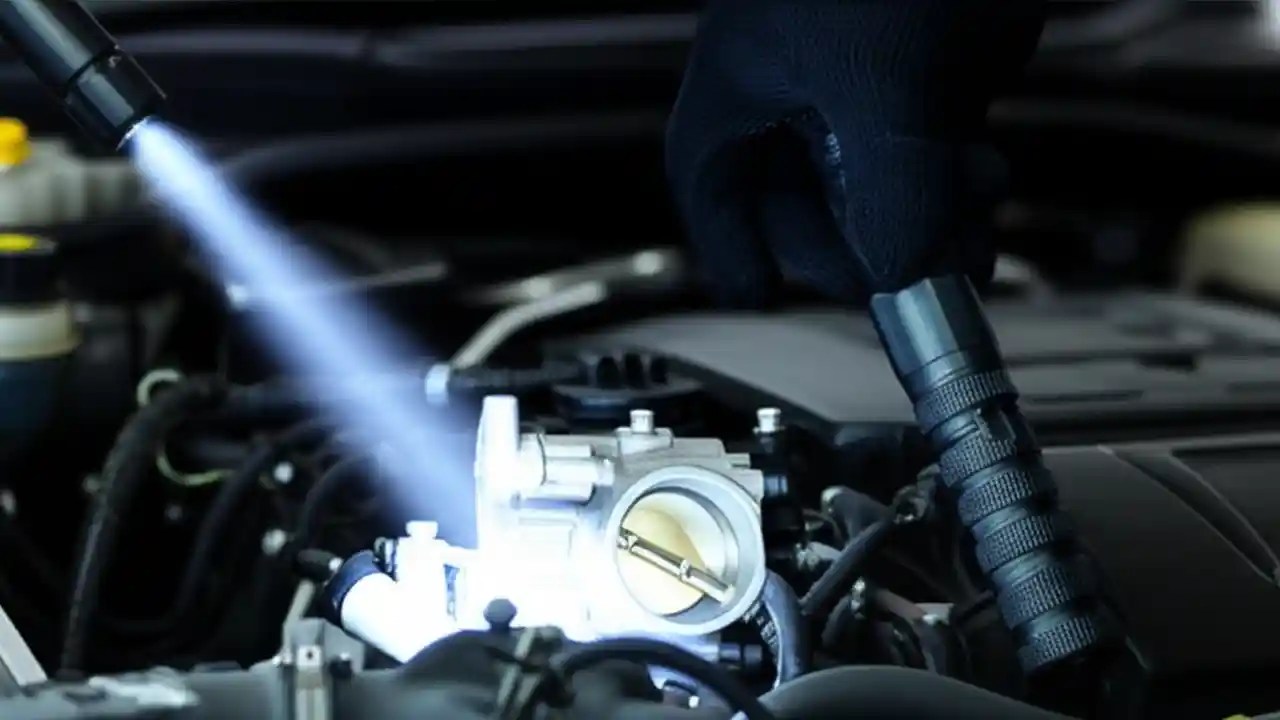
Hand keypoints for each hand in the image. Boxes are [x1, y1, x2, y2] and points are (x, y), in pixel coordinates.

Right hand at [666, 0, 1044, 304]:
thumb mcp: (880, 85)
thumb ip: (889, 194)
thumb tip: (902, 272)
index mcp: (743, 90)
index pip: (714, 188)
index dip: (735, 246)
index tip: (759, 294)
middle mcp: (794, 92)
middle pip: (807, 203)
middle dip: (865, 245)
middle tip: (916, 273)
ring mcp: (863, 82)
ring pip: (880, 180)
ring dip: (926, 212)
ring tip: (970, 210)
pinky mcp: (927, 66)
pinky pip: (933, 142)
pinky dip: (958, 168)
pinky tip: (983, 157)